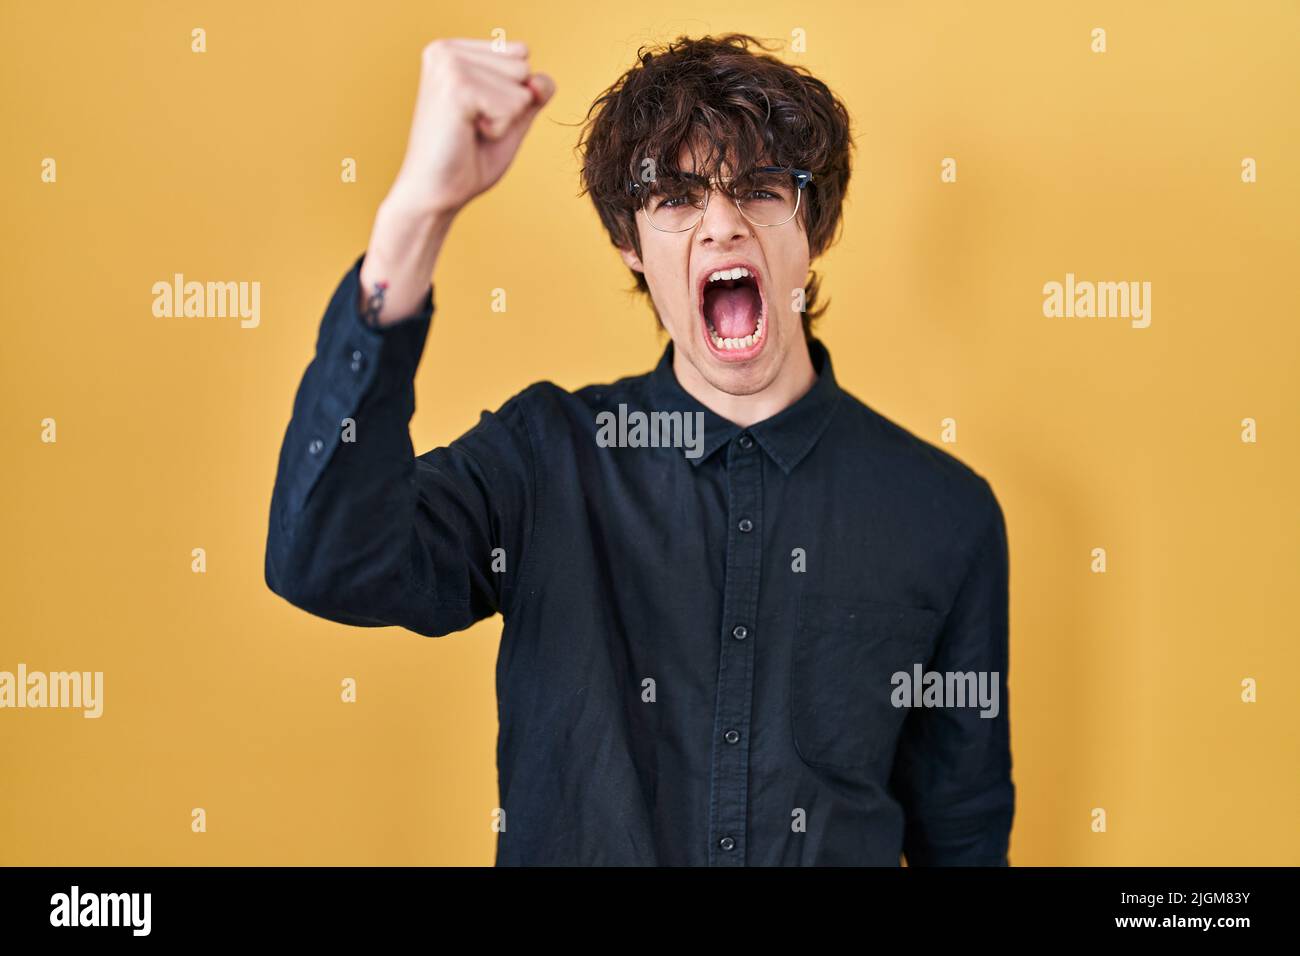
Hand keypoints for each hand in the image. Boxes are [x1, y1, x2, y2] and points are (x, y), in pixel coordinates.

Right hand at [388, 38, 554, 217]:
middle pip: (523, 66)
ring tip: (469, 131)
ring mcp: (448, 65)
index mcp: (453, 50)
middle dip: (509, 106)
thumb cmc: (468, 159)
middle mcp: (446, 50)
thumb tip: (540, 80)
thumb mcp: (510, 118)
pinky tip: (467, 135)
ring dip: (504, 120)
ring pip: (521, 87)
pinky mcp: (457, 87)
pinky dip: (499, 130)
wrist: (435, 194)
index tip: (478, 115)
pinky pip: (513, 105)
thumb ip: (533, 93)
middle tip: (472, 127)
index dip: (512, 94)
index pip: (521, 54)